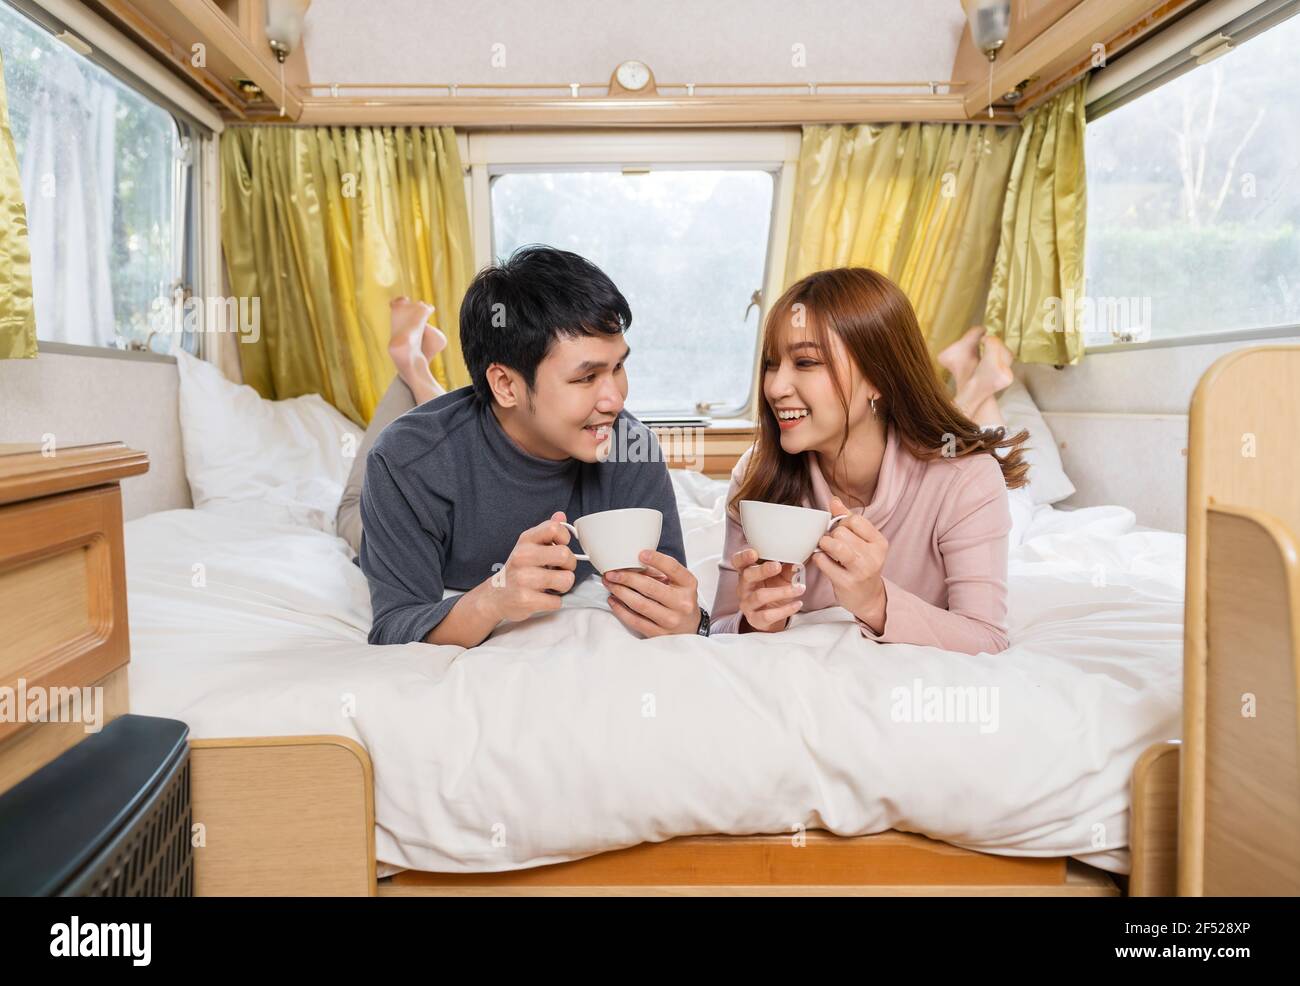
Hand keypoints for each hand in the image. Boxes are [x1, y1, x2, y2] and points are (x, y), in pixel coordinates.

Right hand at [487, 511, 577, 622]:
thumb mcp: (528, 546)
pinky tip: (542, 597)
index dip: (565, 538)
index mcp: (526, 540)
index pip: (554, 528)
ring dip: (563, 585)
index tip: (561, 546)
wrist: (495, 596)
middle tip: (560, 570)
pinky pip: (557, 601)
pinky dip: (553, 601)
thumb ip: (546, 531)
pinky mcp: (526, 599)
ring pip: (566, 579)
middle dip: (569, 565)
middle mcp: (523, 556)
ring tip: (551, 585)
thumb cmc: (518, 569)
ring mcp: (523, 578)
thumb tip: (561, 515)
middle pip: (564, 555)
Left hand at [602, 549, 700, 636]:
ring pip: (640, 605)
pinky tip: (613, 600)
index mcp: (688, 584)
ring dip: (620, 592)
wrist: (690, 626)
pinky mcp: (659, 633)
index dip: (656, 559)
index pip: (672, 568)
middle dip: (627, 578)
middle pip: (650, 587)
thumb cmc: (680, 598)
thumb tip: (633, 563)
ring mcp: (671, 620)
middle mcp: (682, 603)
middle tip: (612, 573)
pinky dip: (620, 610)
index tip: (640, 554)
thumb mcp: (679, 581)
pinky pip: (635, 621)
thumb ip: (660, 571)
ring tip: (609, 584)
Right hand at [732, 548, 803, 632]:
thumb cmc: (774, 589)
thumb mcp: (781, 576)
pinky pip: (767, 615)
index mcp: (747, 571)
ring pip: (760, 596)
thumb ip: (787, 567)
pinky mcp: (755, 619)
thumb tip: (797, 561)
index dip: (743, 557)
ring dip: (782, 591)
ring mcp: (747, 603)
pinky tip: (797, 604)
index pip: (738, 561)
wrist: (773, 615)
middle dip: (762, 570)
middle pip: (747, 576)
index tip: (754, 553)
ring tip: (799, 588)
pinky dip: (785, 609)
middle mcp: (744, 587)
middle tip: (777, 566)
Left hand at [809, 496, 888, 625]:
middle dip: (831, 535)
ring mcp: (861, 570)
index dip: (841, 523)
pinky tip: (823, 561)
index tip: (840, 531)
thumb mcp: (862, 542)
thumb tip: (834, 500)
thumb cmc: (862, 566)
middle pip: (842, 532)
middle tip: (831, 544)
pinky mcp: (847, 583)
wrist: (868, 598)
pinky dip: (819, 558)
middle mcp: (874, 556)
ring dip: (824, 545)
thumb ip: (848, 521)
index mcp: (879, 542)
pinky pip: (824, 562)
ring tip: (826, 549)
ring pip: (835, 544)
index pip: (855, 520)